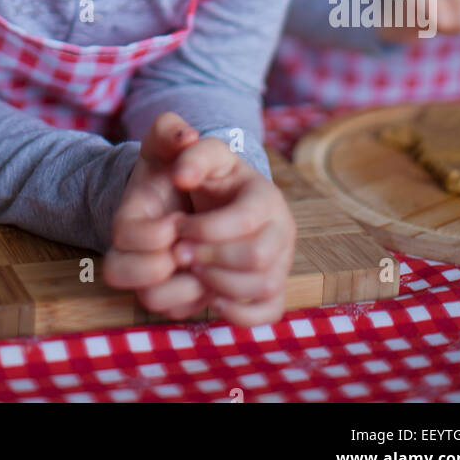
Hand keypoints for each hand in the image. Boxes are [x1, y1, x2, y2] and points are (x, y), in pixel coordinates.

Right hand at [103, 112, 206, 316]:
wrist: (189, 198)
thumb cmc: (179, 169)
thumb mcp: (169, 142)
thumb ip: (169, 130)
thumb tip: (186, 138)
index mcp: (126, 223)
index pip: (124, 243)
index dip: (157, 234)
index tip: (178, 218)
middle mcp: (135, 261)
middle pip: (147, 292)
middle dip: (184, 260)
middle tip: (200, 239)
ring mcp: (157, 287)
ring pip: (165, 307)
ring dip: (200, 282)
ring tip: (216, 255)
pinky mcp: (182, 305)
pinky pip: (194, 317)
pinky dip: (219, 303)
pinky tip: (226, 276)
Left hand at [167, 140, 295, 326]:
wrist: (217, 197)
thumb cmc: (203, 175)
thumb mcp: (195, 151)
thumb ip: (183, 147)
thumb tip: (181, 173)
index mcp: (265, 194)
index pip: (244, 219)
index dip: (205, 229)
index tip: (177, 226)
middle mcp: (283, 229)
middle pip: (257, 257)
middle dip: (211, 257)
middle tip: (180, 253)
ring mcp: (282, 260)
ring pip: (264, 286)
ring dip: (219, 284)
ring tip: (192, 270)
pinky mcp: (274, 288)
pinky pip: (269, 312)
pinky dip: (240, 312)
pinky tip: (211, 297)